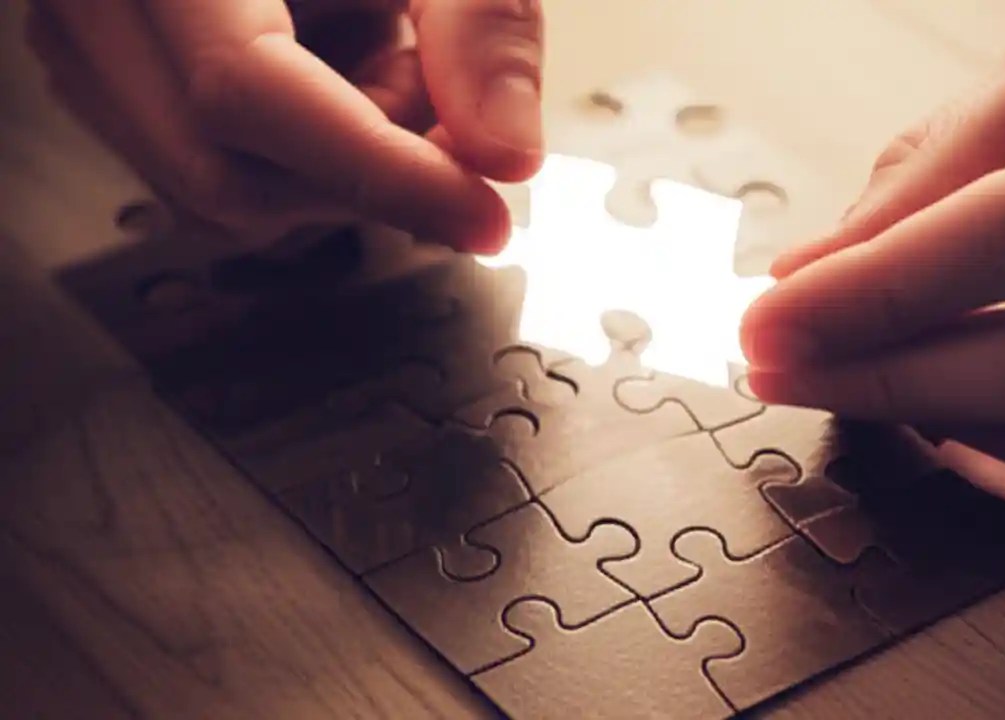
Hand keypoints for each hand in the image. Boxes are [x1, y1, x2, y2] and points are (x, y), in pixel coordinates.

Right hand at [25, 0, 545, 250]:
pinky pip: (210, 165)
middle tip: (450, 116)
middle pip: (226, 170)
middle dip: (365, 173)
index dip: (375, 170)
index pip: (243, 89)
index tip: (481, 215)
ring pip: (217, 187)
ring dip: (337, 163)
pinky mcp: (107, 75)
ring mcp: (82, 43)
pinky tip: (339, 69)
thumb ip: (476, 23)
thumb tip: (505, 152)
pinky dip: (302, 153)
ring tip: (386, 56)